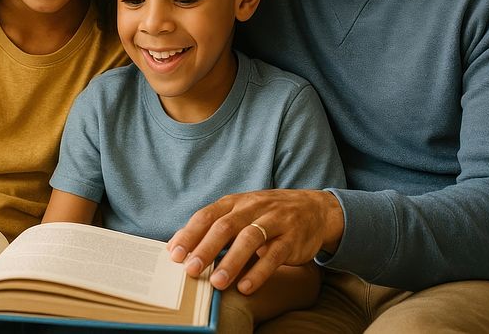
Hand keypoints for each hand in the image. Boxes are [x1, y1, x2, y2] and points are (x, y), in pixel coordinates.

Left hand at [167, 189, 342, 294]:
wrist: (314, 209)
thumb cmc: (266, 215)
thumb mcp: (240, 213)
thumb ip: (213, 227)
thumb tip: (176, 244)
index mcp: (235, 202)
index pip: (207, 215)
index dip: (190, 234)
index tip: (174, 254)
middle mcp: (253, 208)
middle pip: (225, 226)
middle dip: (206, 248)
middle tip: (191, 270)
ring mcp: (274, 221)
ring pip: (249, 239)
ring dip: (231, 261)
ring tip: (218, 282)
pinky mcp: (292, 238)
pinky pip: (274, 255)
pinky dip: (259, 272)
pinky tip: (246, 287)